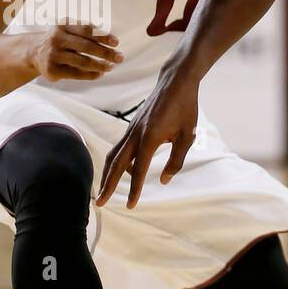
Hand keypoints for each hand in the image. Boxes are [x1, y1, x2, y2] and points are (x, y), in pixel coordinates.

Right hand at [28, 23, 121, 81]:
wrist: (33, 52)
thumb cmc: (60, 41)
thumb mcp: (68, 31)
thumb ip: (86, 33)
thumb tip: (112, 42)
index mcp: (63, 25)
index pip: (86, 30)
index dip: (103, 36)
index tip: (116, 42)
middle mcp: (57, 38)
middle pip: (86, 46)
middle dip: (106, 53)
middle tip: (120, 58)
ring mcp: (53, 54)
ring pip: (82, 61)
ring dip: (100, 65)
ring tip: (111, 67)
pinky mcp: (52, 69)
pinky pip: (76, 73)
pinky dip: (91, 74)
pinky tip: (100, 74)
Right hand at [97, 66, 198, 208]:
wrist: (175, 83)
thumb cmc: (184, 109)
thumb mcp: (187, 136)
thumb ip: (176, 160)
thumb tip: (163, 180)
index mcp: (149, 138)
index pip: (138, 170)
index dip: (134, 189)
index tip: (131, 205)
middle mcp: (135, 134)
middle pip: (116, 164)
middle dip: (107, 185)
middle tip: (100, 203)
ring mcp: (131, 129)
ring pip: (114, 155)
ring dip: (107, 173)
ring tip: (103, 190)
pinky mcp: (132, 126)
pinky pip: (120, 147)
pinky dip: (116, 161)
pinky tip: (121, 171)